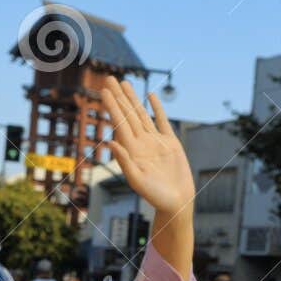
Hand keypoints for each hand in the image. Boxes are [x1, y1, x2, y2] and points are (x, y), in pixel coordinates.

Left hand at [101, 75, 193, 218]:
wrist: (176, 202)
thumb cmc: (155, 197)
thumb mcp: (137, 181)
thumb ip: (124, 162)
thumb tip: (110, 142)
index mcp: (131, 150)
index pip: (119, 123)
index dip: (112, 106)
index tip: (104, 91)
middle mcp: (141, 143)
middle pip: (128, 115)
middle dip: (119, 97)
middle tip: (109, 78)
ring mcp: (156, 142)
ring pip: (142, 115)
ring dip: (133, 99)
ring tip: (125, 82)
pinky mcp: (171, 143)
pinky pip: (162, 121)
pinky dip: (157, 108)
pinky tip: (150, 96)